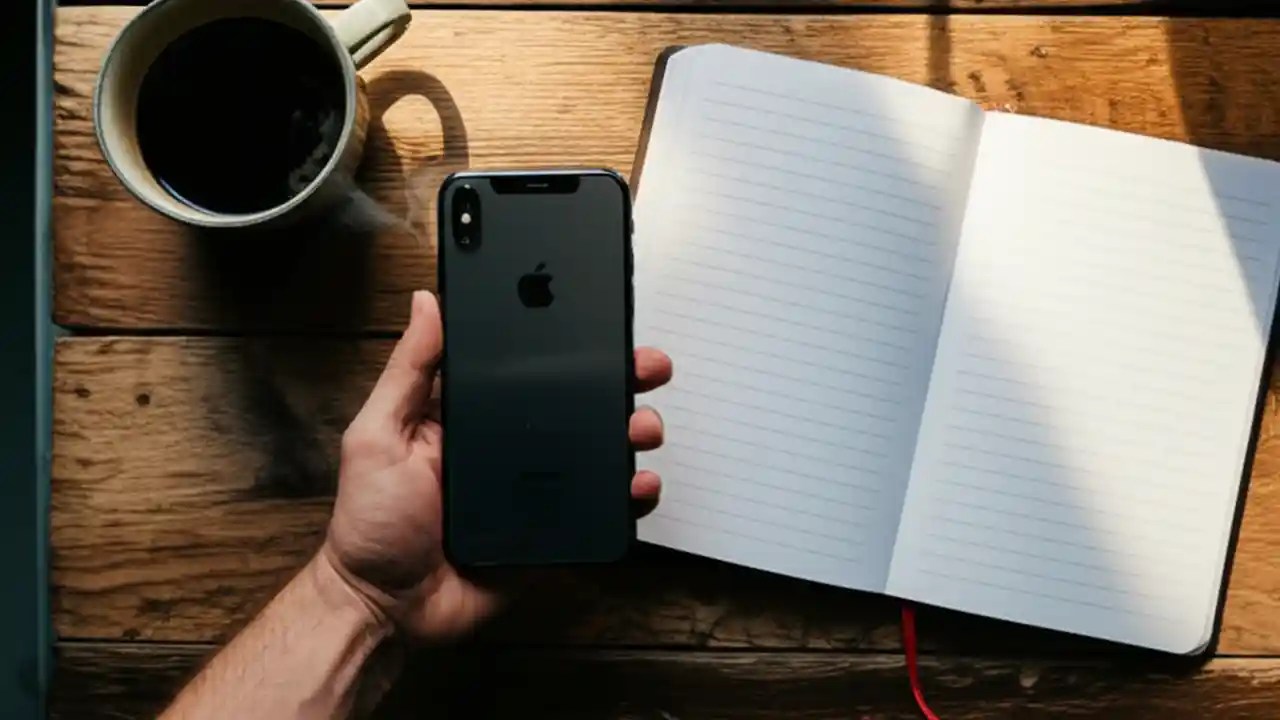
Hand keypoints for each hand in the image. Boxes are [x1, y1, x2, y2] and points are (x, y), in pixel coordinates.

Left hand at [323, 291, 671, 641]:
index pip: (528, 368)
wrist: (388, 607)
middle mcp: (510, 445)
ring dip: (632, 432)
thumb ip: (407, 370)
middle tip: (646, 368)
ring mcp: (537, 488)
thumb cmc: (370, 522)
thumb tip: (426, 302)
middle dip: (619, 380)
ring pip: (599, 451)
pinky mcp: (554, 531)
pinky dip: (630, 495)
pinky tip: (638, 485)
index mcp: (470, 414)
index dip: (565, 344)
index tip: (599, 323)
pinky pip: (601, 508)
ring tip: (642, 428)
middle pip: (577, 403)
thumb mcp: (378, 434)